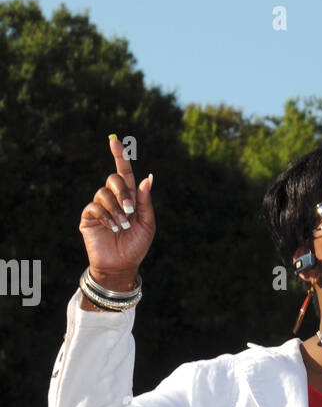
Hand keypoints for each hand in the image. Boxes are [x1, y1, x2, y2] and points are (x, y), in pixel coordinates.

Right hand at [79, 136, 154, 280]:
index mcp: (129, 197)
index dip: (119, 156)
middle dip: (123, 192)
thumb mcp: (147, 224)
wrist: (122, 265)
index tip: (114, 141)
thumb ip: (146, 202)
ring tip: (122, 226)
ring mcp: (99, 206)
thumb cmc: (136, 245)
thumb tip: (148, 177)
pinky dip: (105, 216)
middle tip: (130, 211)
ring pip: (103, 193)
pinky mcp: (88, 217)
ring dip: (116, 210)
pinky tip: (111, 228)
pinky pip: (94, 207)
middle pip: (113, 179)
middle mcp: (113, 198)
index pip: (124, 172)